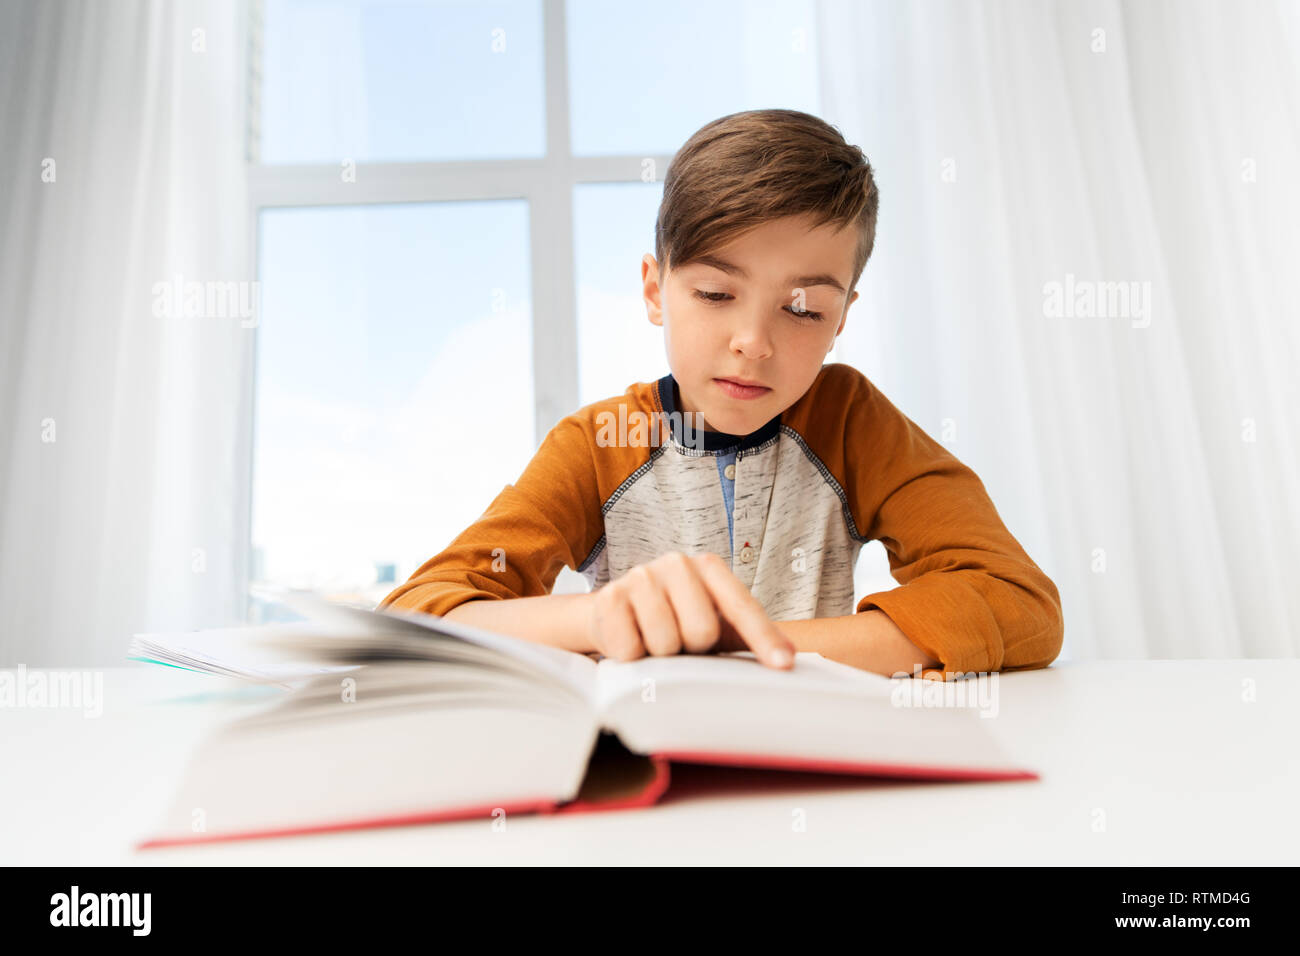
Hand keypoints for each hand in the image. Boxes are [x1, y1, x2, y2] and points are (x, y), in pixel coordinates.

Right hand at [584, 551, 795, 668]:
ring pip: (665, 642)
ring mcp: (640, 577)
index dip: (763, 638)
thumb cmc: (673, 620)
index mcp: (709, 568)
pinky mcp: (609, 597)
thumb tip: (791, 658)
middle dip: (693, 648)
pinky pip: (631, 648)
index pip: (742, 607)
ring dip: (660, 655)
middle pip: (701, 630)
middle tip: (681, 642)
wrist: (611, 613)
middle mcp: (676, 564)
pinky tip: (631, 639)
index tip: (783, 665)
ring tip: (654, 641)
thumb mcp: (711, 621)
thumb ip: (747, 634)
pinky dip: (631, 656)